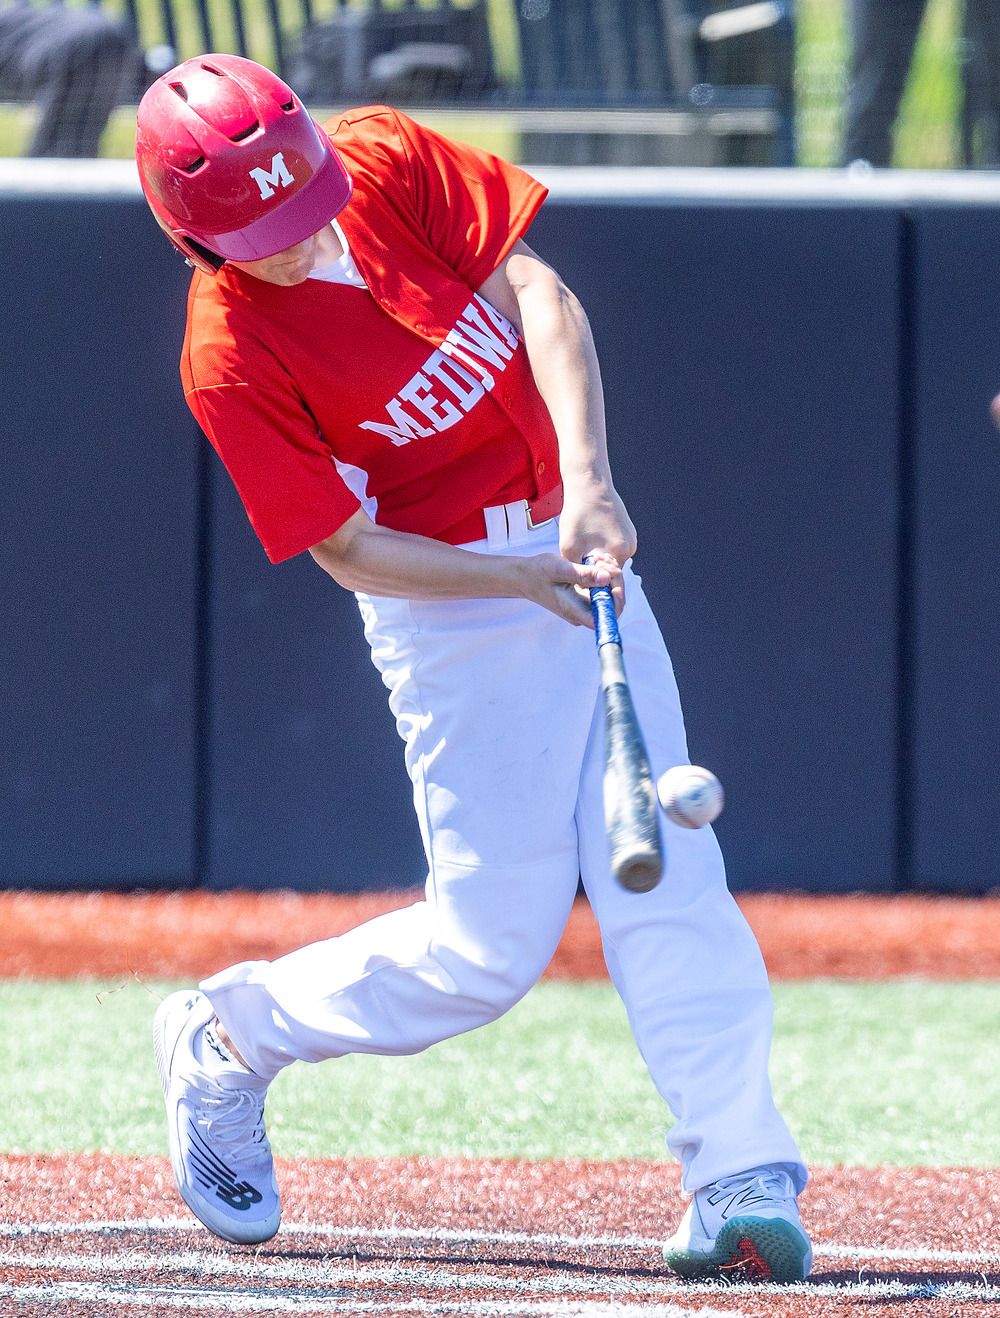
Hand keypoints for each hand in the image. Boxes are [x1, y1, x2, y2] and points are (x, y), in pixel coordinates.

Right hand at [517, 552, 622, 627]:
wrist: (525, 576)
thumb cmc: (538, 573)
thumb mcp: (559, 569)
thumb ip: (583, 574)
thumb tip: (606, 578)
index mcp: (576, 611)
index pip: (605, 618)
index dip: (616, 603)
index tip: (614, 583)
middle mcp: (582, 612)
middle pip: (612, 604)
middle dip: (615, 582)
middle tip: (604, 561)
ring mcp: (584, 605)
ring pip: (610, 595)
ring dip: (611, 575)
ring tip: (599, 558)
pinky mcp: (585, 596)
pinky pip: (603, 588)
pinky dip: (605, 574)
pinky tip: (597, 561)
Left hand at [558, 478, 635, 615]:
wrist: (590, 484)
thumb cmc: (578, 513)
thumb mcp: (569, 547)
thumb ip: (578, 571)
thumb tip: (581, 590)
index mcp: (617, 553)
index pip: (612, 585)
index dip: (603, 596)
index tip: (594, 604)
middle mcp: (629, 548)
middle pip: (613, 574)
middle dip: (599, 577)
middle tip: (582, 578)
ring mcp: (630, 539)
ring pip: (613, 561)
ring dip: (599, 562)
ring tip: (583, 553)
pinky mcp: (628, 531)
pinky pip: (615, 549)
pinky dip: (603, 550)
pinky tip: (591, 540)